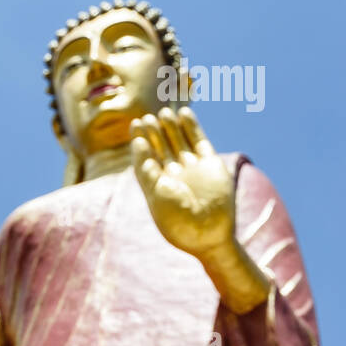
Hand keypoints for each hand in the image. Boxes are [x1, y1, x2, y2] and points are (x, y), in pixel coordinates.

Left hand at [130, 107, 234, 259]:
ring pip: (179, 142)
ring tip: (163, 112)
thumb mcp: (157, 198)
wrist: (209, 233)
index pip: (145, 160)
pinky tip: (183, 113)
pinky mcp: (210, 164)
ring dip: (171, 127)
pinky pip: (199, 141)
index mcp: (157, 188)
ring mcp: (192, 169)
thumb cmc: (179, 221)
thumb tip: (139, 145)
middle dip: (153, 133)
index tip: (136, 127)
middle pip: (160, 149)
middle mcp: (174, 177)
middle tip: (146, 118)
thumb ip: (147, 172)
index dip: (140, 142)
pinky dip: (192, 127)